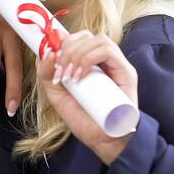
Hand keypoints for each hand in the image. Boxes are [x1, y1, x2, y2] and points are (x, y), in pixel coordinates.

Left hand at [39, 31, 138, 164]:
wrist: (102, 139)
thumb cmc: (82, 117)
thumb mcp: (57, 94)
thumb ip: (47, 74)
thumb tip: (46, 53)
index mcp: (89, 62)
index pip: (77, 38)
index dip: (62, 43)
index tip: (51, 61)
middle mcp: (105, 60)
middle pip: (87, 35)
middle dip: (67, 49)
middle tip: (59, 70)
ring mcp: (117, 65)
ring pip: (98, 40)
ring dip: (77, 54)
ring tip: (68, 76)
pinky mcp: (127, 73)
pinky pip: (108, 52)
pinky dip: (88, 60)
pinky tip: (79, 77)